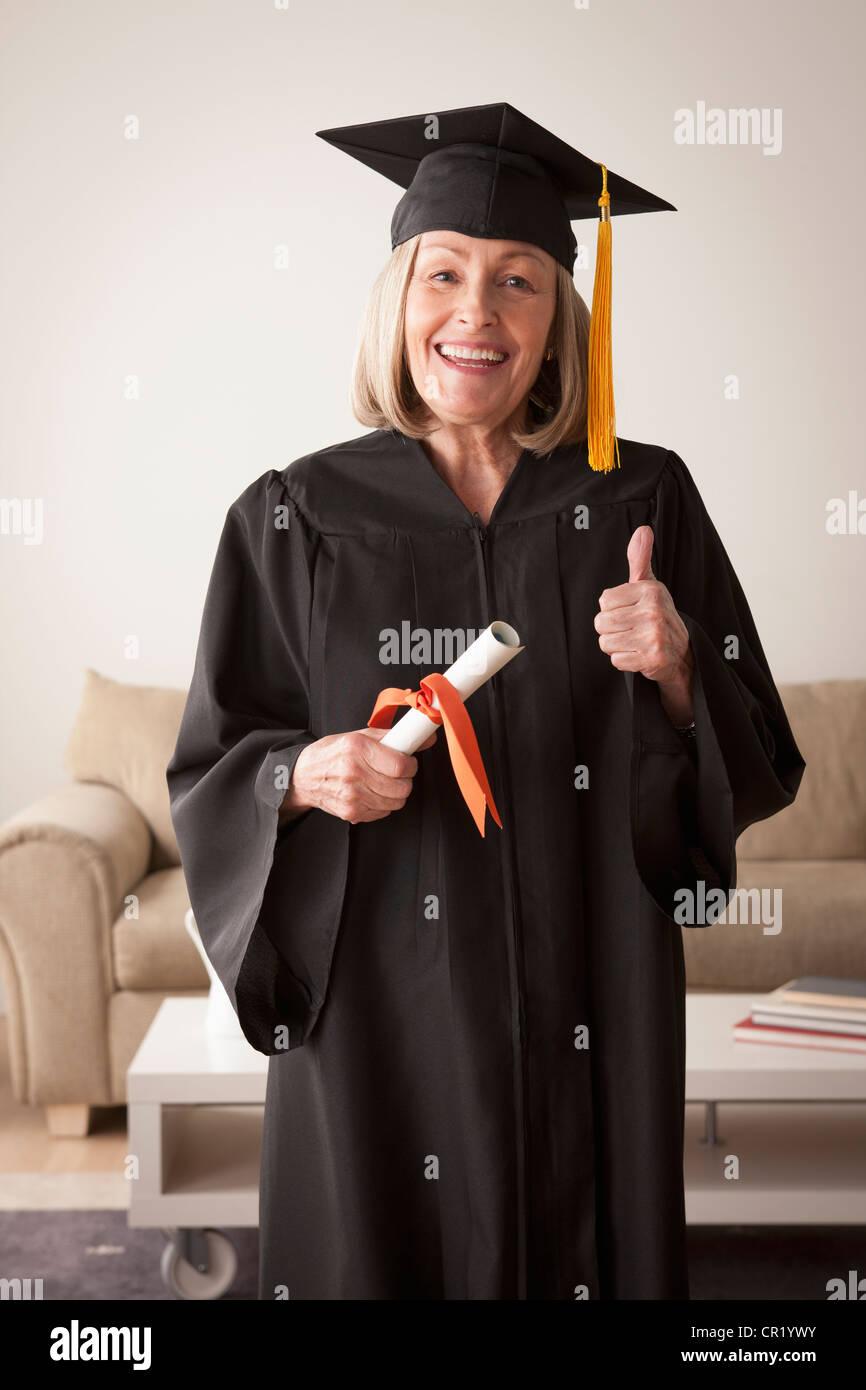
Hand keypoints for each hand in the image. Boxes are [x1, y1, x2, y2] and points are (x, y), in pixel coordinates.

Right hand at [278, 726, 437, 825]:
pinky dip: (383, 804)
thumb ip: (393, 737)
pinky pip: (384, 812)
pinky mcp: (352, 812)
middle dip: (405, 779)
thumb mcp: (358, 736)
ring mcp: (352, 795)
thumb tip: (425, 738)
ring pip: (396, 802)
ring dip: (395, 793)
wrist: (304, 776)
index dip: (410, 765)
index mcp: (357, 748)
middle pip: (402, 787)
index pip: (400, 765)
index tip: (407, 762)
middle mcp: (354, 772)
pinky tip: (372, 793)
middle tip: (396, 773)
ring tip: (383, 782)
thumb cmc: (333, 753)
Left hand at [593, 525, 694, 723]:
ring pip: (606, 642)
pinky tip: (639, 655)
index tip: (630, 612)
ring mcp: (655, 635)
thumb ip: (639, 559)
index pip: (603, 601)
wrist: (683, 654)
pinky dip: (624, 661)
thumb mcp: (650, 586)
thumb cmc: (658, 616)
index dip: (611, 610)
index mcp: (651, 590)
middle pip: (601, 623)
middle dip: (611, 630)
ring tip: (635, 642)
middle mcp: (654, 611)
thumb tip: (643, 530)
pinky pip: (616, 660)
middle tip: (631, 630)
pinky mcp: (653, 658)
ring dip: (616, 646)